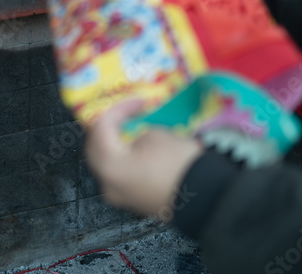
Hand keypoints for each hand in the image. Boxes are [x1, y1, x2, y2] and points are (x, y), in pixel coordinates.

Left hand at [84, 99, 203, 218]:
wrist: (206, 197)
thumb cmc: (178, 163)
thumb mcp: (156, 136)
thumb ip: (137, 132)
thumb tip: (135, 138)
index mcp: (109, 166)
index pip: (102, 128)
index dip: (119, 110)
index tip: (138, 101)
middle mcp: (108, 184)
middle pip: (96, 148)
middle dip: (108, 127)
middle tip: (125, 113)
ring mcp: (120, 196)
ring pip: (107, 163)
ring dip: (115, 143)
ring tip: (131, 127)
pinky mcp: (134, 200)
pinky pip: (121, 175)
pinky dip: (124, 158)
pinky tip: (136, 146)